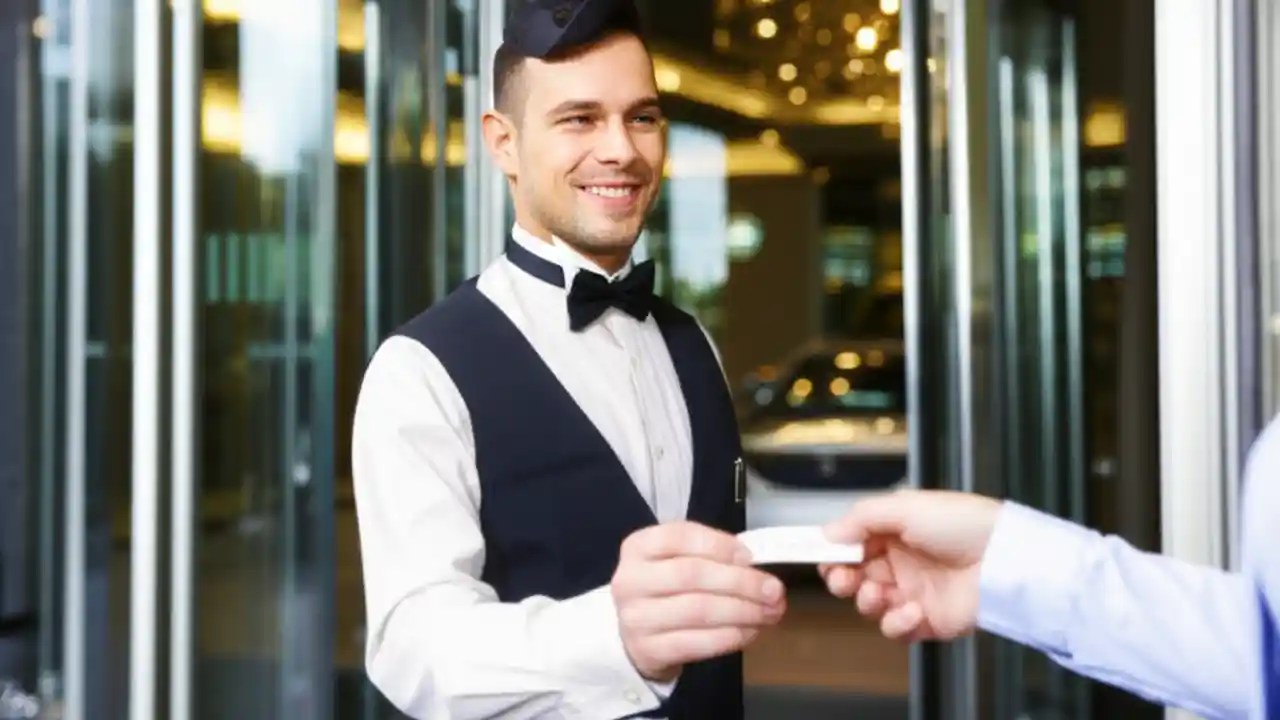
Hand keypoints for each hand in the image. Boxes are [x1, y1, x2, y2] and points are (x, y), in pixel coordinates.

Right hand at [611, 521, 786, 680]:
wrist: (635, 634)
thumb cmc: (665, 588)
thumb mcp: (676, 559)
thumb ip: (710, 554)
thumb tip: (754, 563)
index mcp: (638, 546)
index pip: (679, 536)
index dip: (719, 545)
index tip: (751, 556)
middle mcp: (631, 580)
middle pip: (692, 575)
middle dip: (741, 582)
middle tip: (774, 590)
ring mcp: (636, 618)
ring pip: (699, 610)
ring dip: (743, 611)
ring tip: (770, 612)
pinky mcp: (649, 650)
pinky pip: (699, 643)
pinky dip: (732, 636)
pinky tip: (751, 630)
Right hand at [818, 489, 1001, 641]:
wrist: (1005, 560)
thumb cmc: (964, 524)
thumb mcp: (906, 507)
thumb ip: (861, 518)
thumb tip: (828, 532)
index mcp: (895, 531)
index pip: (852, 543)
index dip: (834, 551)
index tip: (821, 555)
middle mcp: (901, 562)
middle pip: (853, 576)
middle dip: (841, 578)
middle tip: (843, 578)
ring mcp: (913, 592)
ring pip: (869, 604)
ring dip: (866, 601)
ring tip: (878, 594)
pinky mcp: (928, 621)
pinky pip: (896, 628)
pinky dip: (896, 622)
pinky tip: (912, 610)